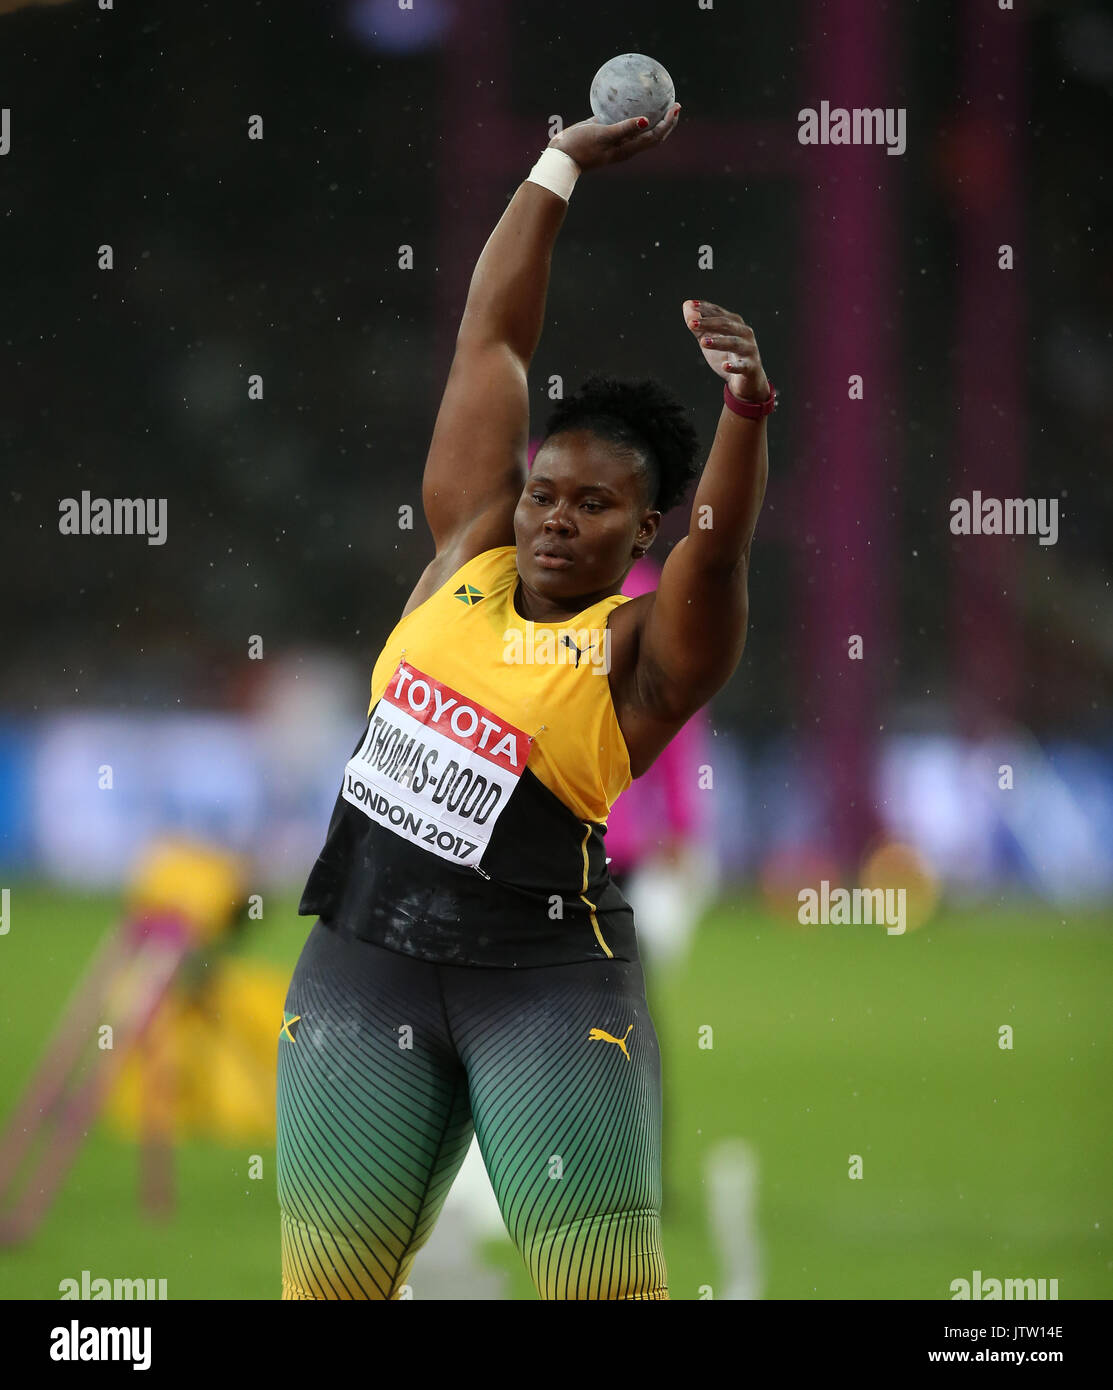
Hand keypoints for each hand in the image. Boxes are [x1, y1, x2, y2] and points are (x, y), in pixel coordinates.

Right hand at [548, 103, 680, 171]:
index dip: (668, 123)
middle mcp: (625, 147)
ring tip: (658, 101)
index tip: (676, 107)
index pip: (655, 136)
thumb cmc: (580, 147)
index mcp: (628, 149)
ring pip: (640, 130)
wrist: (561, 158)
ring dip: (652, 118)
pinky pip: (623, 123)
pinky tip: (627, 98)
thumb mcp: (602, 135)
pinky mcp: (605, 135)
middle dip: (666, 121)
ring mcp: (616, 142)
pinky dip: (631, 113)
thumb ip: (624, 128)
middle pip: (653, 135)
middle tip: (674, 104)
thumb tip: (647, 121)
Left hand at [682, 298, 769, 402]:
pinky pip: (742, 366)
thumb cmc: (726, 356)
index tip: (690, 305)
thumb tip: (686, 305)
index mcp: (734, 323)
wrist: (745, 381)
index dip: (705, 308)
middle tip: (691, 324)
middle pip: (726, 324)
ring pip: (734, 342)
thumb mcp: (709, 339)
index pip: (718, 312)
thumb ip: (698, 325)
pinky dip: (734, 366)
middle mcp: (744, 333)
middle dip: (708, 323)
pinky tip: (724, 366)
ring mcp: (749, 349)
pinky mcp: (750, 367)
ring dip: (719, 341)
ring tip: (703, 342)